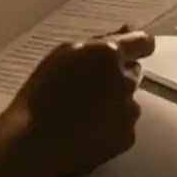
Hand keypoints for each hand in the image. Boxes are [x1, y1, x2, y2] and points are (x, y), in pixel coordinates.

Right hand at [0, 29, 155, 176]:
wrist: (34, 143)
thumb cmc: (40, 95)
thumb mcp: (62, 55)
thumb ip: (98, 42)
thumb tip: (126, 32)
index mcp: (108, 54)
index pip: (142, 42)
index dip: (137, 45)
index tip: (129, 51)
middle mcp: (125, 80)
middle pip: (132, 73)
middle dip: (116, 77)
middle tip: (88, 89)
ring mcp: (129, 111)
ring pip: (128, 101)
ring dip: (114, 103)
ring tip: (83, 115)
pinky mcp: (127, 137)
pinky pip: (124, 126)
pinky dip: (111, 127)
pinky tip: (87, 132)